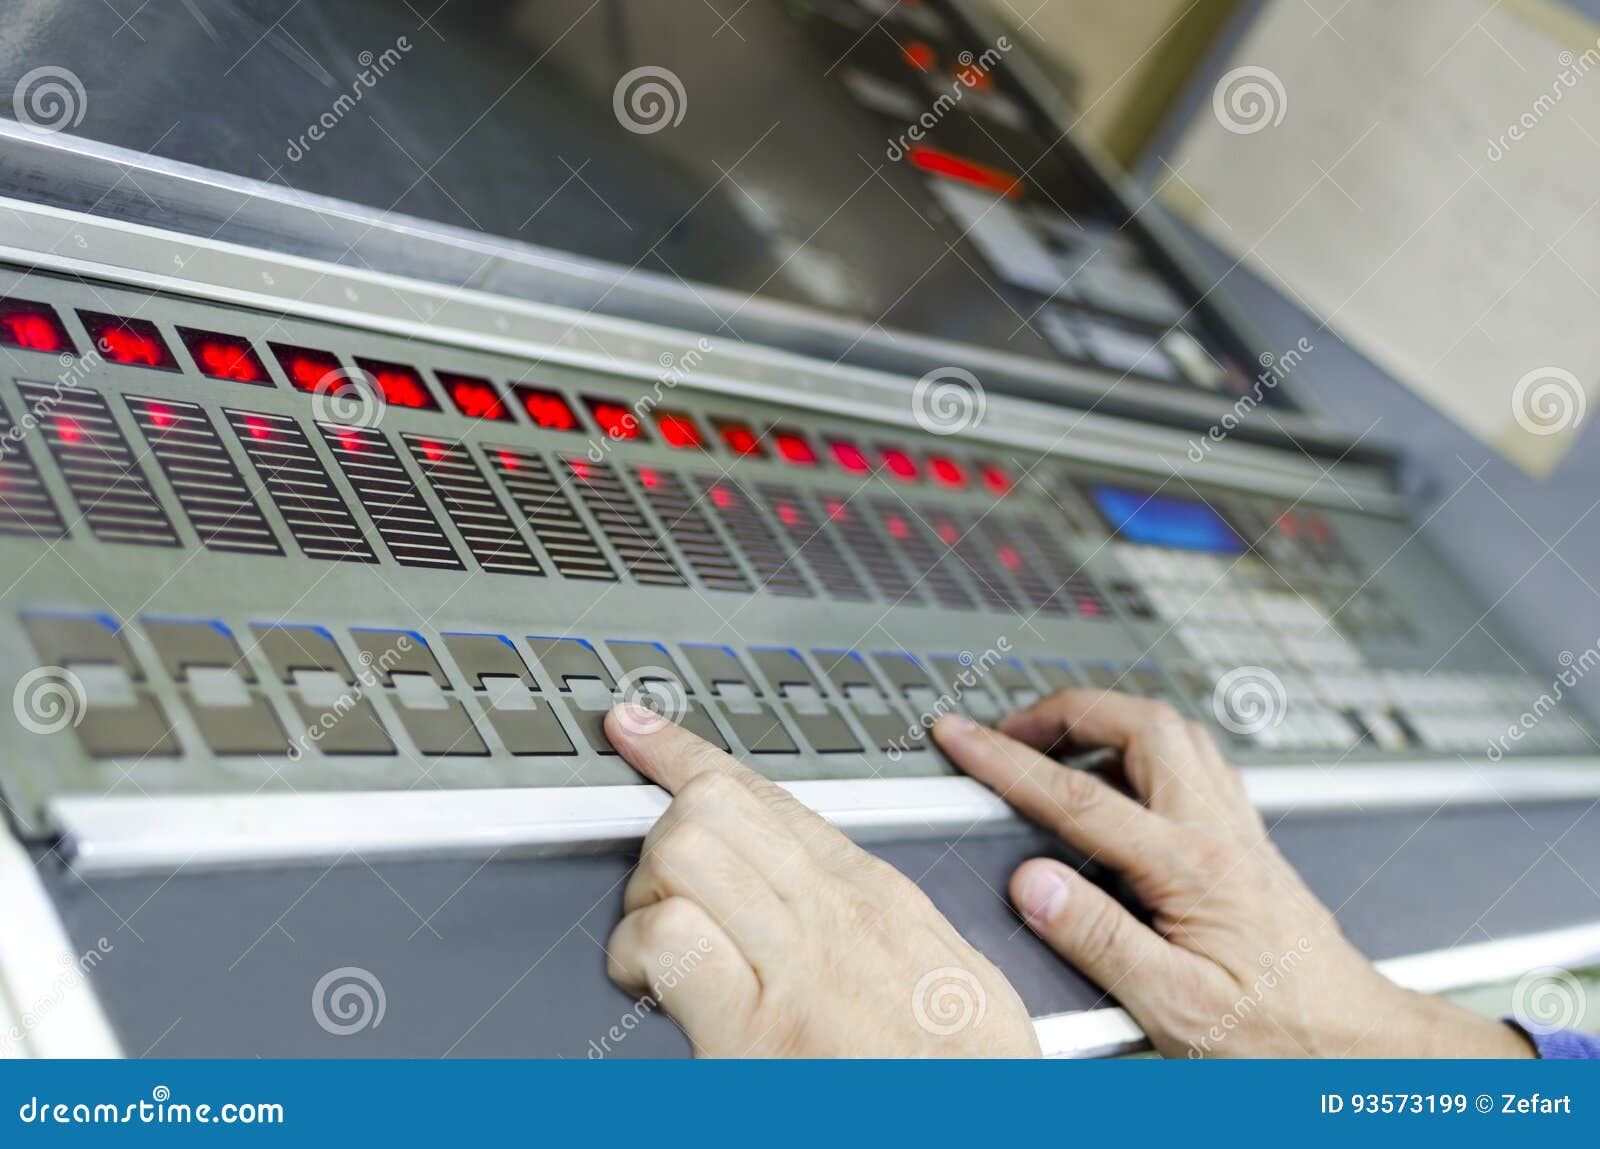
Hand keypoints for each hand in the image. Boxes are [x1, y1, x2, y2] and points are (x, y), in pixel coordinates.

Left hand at [602, 703, 1040, 1057]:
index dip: (686, 755)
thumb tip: (827, 891)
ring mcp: (799, 967)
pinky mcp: (759, 1033)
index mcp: (875, 898)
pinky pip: (670, 938)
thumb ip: (883, 925)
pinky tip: (655, 992)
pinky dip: (637, 955)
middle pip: (716, 804)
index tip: (643, 731)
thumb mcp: (953, 978)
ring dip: (646, 896)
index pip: (766, 794)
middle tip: (664, 898)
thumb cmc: (969, 1082)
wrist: (991, 1129)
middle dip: (665, 837)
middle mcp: (837, 915)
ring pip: (686, 850)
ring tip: (661, 951)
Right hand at [932, 692, 1533, 1058]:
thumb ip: (1099, 941)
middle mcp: (1220, 832)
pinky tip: (1125, 779)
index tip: (961, 737)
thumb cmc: (1278, 1037)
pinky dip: (1145, 748)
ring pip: (1174, 731)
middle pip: (1139, 724)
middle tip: (1011, 730)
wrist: (1357, 1048)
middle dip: (1066, 711)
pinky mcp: (1248, 843)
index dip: (1007, 760)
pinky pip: (1195, 761)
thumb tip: (1032, 884)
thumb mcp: (1177, 1009)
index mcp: (1193, 869)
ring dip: (1108, 721)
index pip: (1079, 796)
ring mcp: (1238, 830)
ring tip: (1058, 744)